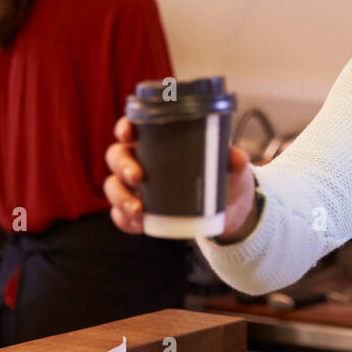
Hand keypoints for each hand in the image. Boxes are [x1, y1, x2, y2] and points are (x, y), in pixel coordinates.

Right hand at [103, 116, 255, 236]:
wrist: (229, 210)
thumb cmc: (224, 177)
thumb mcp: (232, 168)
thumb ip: (235, 160)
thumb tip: (237, 159)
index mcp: (157, 142)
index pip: (131, 129)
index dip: (124, 128)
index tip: (129, 133)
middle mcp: (141, 161)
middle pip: (116, 156)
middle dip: (122, 166)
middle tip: (138, 177)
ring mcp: (137, 188)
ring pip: (113, 187)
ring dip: (120, 197)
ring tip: (138, 209)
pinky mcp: (140, 213)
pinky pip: (121, 216)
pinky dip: (125, 220)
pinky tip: (137, 223)